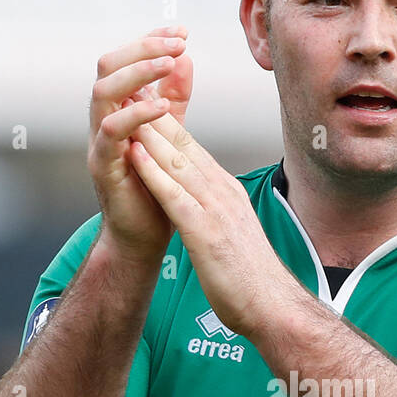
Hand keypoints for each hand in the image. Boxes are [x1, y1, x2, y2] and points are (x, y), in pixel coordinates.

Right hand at [87, 27, 193, 263]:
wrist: (144, 236)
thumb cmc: (155, 186)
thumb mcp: (169, 133)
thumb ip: (174, 99)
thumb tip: (185, 59)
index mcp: (118, 108)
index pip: (126, 61)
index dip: (150, 41)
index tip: (182, 32)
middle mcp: (103, 119)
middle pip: (108, 65)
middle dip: (142, 48)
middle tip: (176, 42)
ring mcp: (99, 141)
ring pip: (103, 92)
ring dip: (137, 73)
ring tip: (168, 62)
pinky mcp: (103, 165)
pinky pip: (111, 131)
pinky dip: (135, 114)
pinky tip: (160, 107)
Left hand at [127, 113, 305, 339]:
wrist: (274, 308)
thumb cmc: (251, 279)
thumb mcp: (231, 235)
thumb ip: (215, 214)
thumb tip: (203, 206)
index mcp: (226, 193)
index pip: (192, 150)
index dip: (165, 123)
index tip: (141, 102)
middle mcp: (222, 193)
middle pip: (183, 146)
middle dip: (153, 116)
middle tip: (125, 88)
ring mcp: (216, 211)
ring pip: (178, 163)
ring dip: (148, 134)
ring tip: (123, 108)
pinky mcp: (207, 234)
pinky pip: (176, 197)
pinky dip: (154, 174)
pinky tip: (135, 156)